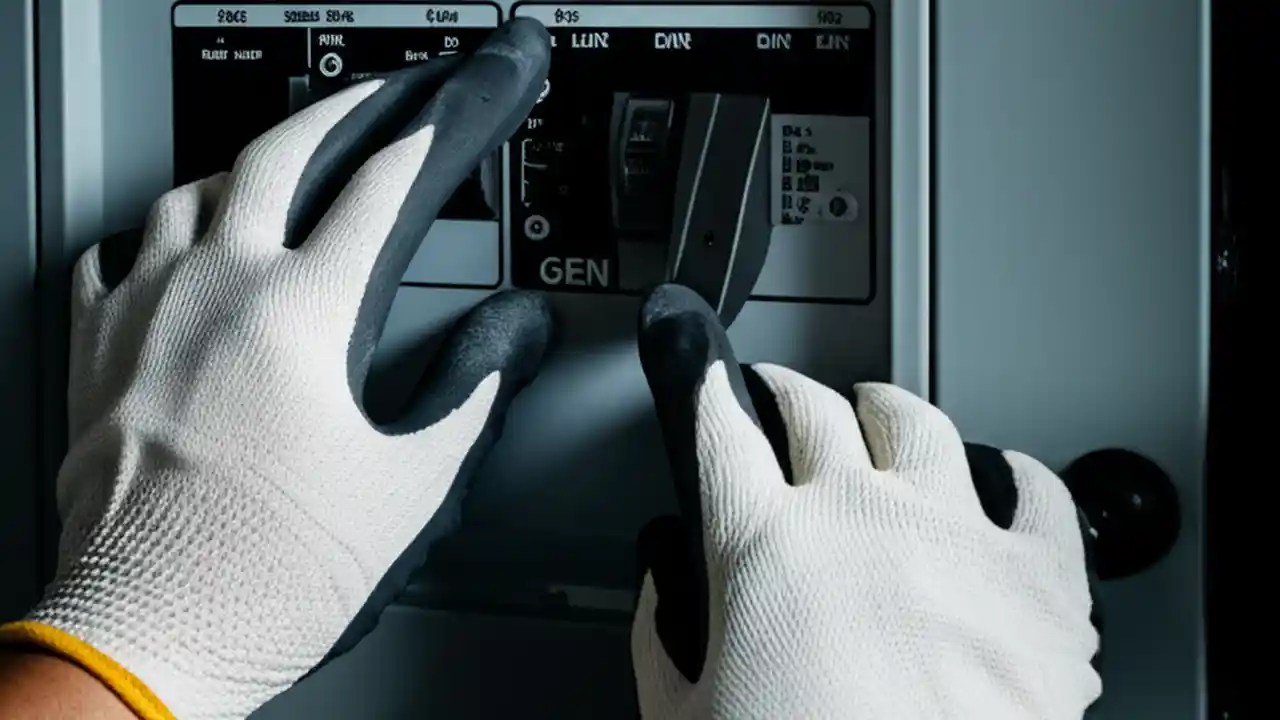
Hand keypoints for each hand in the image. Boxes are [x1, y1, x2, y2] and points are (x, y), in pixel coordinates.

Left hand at [0, 20, 551, 719]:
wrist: (152, 633)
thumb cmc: (272, 572)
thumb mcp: (414, 485)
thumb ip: (476, 388)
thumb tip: (519, 334)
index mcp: (303, 315)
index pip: (385, 185)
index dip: (441, 128)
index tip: (469, 99)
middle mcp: (215, 290)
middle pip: (282, 151)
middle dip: (349, 108)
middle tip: (388, 94)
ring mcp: (144, 312)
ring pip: (192, 188)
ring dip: (250, 163)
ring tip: (284, 163)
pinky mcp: (94, 350)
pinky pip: (116, 253)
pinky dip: (157, 230)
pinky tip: (172, 242)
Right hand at [631, 285, 1101, 718]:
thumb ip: (659, 638)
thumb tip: (663, 586)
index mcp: (766, 547)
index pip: (720, 427)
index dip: (705, 388)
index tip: (707, 375)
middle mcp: (862, 518)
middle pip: (816, 409)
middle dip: (789, 393)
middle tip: (783, 399)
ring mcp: (956, 537)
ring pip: (918, 423)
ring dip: (886, 409)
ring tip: (879, 412)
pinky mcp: (1039, 579)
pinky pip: (1037, 488)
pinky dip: (1016, 471)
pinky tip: (1002, 473)